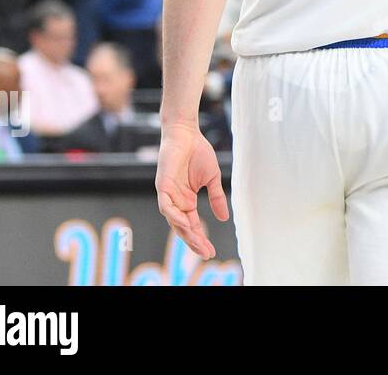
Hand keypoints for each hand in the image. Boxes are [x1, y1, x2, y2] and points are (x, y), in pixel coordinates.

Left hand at [155, 123, 228, 259]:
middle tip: (206, 253)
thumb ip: (216, 198)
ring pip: (174, 221)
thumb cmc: (198, 153)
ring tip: (198, 242)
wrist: (187, 134)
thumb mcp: (212, 179)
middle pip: (183, 228)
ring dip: (185, 233)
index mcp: (186, 201)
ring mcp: (168, 195)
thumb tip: (224, 218)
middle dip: (194, 241)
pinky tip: (185, 222)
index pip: (193, 225)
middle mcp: (176, 201)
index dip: (201, 238)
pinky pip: (166, 206)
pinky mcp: (163, 186)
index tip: (211, 251)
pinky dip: (174, 216)